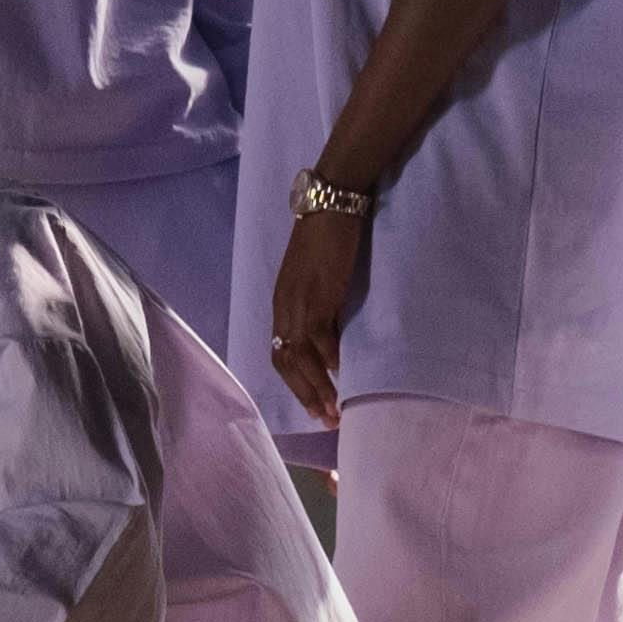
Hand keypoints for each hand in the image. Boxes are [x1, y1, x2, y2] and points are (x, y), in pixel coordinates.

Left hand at [267, 203, 370, 419]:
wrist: (331, 202)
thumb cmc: (325, 237)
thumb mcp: (314, 278)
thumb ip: (317, 307)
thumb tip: (330, 343)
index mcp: (280, 303)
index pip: (279, 353)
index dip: (294, 382)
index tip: (313, 406)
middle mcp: (283, 306)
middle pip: (285, 361)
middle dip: (304, 393)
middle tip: (325, 419)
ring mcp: (298, 301)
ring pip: (300, 356)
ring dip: (317, 386)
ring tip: (334, 409)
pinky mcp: (319, 293)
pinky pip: (321, 336)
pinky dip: (330, 358)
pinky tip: (343, 372)